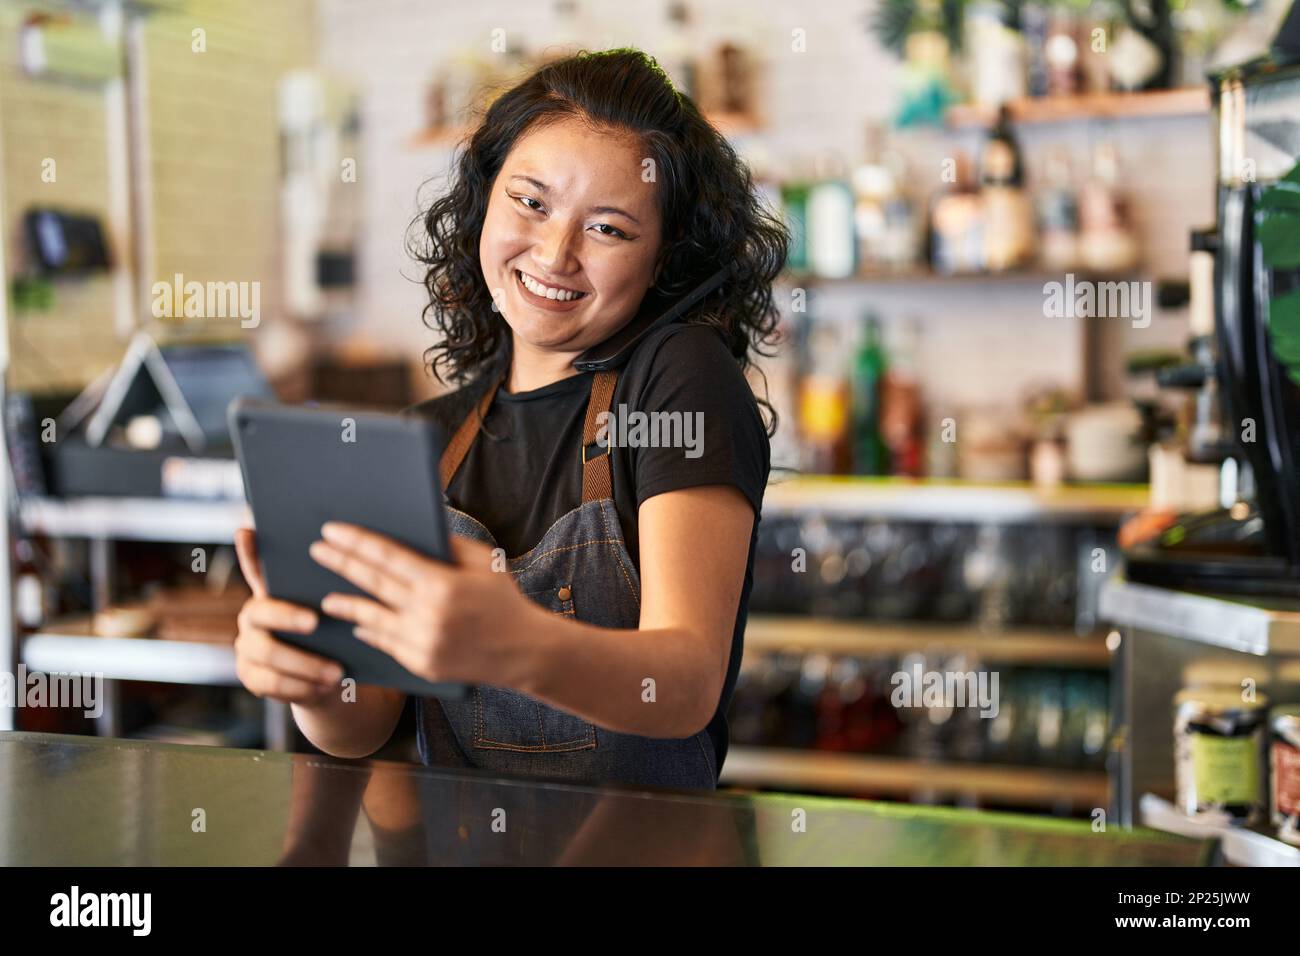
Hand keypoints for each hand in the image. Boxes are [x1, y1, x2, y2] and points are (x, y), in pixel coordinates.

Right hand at [233, 527, 344, 704]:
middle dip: (287, 616)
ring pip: (266, 652)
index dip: (248, 551)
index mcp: (271, 592)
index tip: (248, 530)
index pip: (255, 567)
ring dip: (304, 663)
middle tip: (316, 622)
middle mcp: (251, 615)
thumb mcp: (338, 610)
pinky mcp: (250, 676)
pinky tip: (324, 687)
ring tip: (335, 671)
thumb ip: (337, 586)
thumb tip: (356, 547)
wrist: (326, 680)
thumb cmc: (335, 636)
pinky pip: (270, 683)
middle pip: (259, 612)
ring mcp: (247, 645)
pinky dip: (300, 686)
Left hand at [308, 522, 531, 685]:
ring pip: (373, 619)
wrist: (524, 652)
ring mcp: (423, 643)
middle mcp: (429, 614)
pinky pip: (387, 644)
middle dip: (342, 565)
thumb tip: (411, 530)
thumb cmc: (503, 600)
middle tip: (316, 551)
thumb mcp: (484, 562)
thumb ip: (448, 545)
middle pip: (374, 585)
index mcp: (443, 584)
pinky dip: (369, 632)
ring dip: (347, 605)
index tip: (332, 530)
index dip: (357, 542)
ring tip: (326, 598)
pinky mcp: (422, 665)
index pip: (388, 558)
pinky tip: (357, 623)